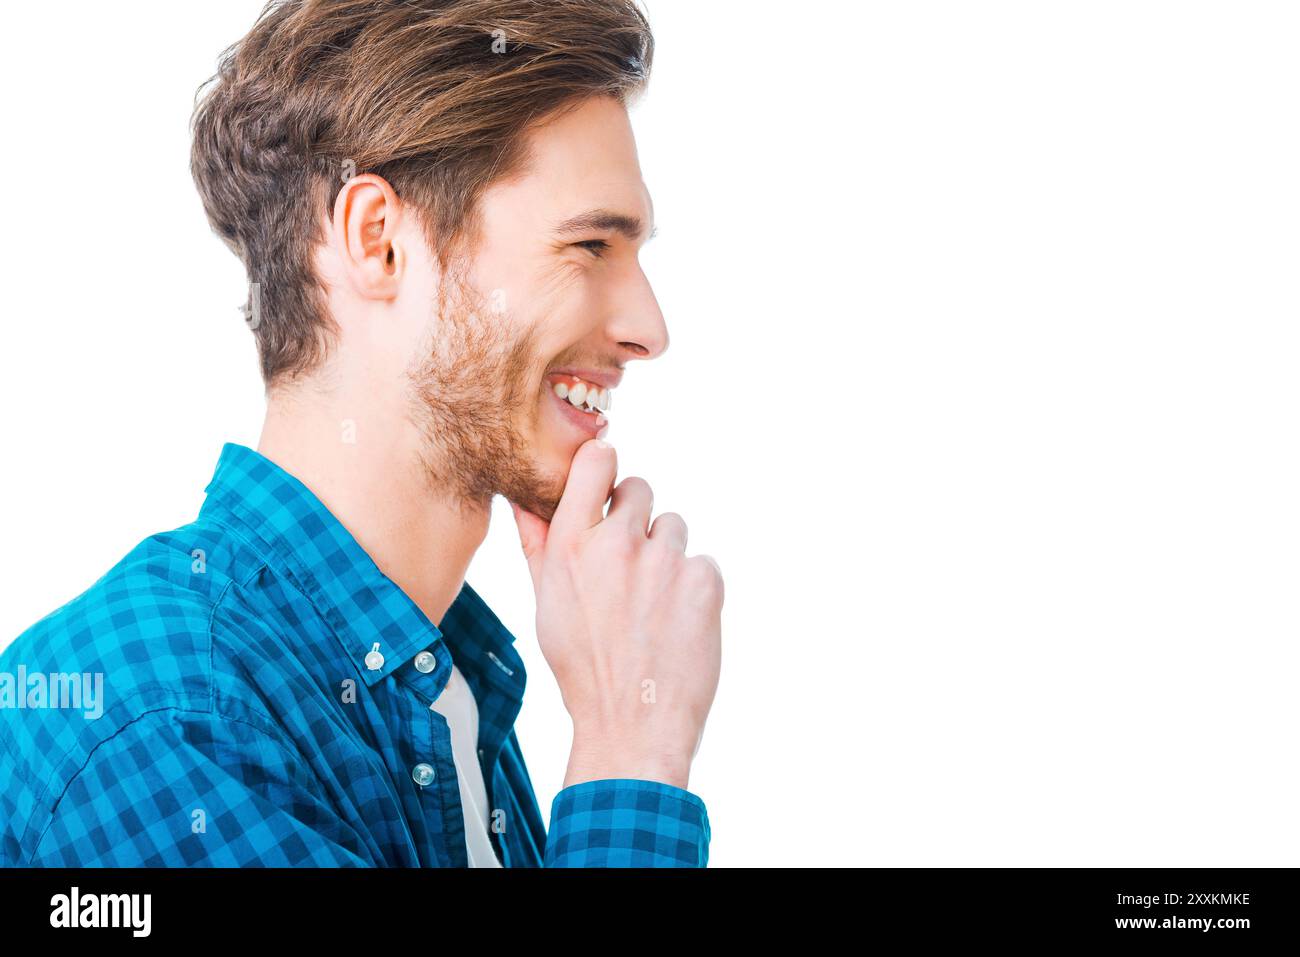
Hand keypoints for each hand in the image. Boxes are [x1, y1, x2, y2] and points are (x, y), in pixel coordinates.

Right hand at [511, 439, 722, 789]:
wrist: (632, 725)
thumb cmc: (583, 665)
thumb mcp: (546, 602)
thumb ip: (538, 542)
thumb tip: (526, 497)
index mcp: (571, 545)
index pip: (597, 460)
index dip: (604, 467)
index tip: (606, 485)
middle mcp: (618, 544)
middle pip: (639, 490)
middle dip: (636, 521)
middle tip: (629, 570)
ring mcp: (665, 560)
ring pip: (674, 528)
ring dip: (666, 556)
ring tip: (652, 606)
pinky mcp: (705, 579)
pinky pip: (703, 562)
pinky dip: (694, 587)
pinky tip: (677, 623)